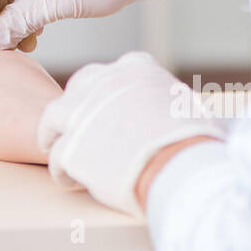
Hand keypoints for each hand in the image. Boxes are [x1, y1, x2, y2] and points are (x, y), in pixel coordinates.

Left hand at [37, 51, 225, 217]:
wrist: (182, 167)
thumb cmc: (197, 142)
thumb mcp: (186, 105)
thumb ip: (166, 101)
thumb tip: (177, 112)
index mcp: (135, 69)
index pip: (113, 71)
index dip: (108, 91)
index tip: (110, 107)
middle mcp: (103, 83)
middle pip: (78, 88)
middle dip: (76, 106)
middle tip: (79, 127)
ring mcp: (82, 112)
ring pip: (53, 118)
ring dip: (55, 135)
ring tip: (58, 150)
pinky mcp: (71, 146)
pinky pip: (56, 156)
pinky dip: (62, 170)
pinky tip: (71, 180)